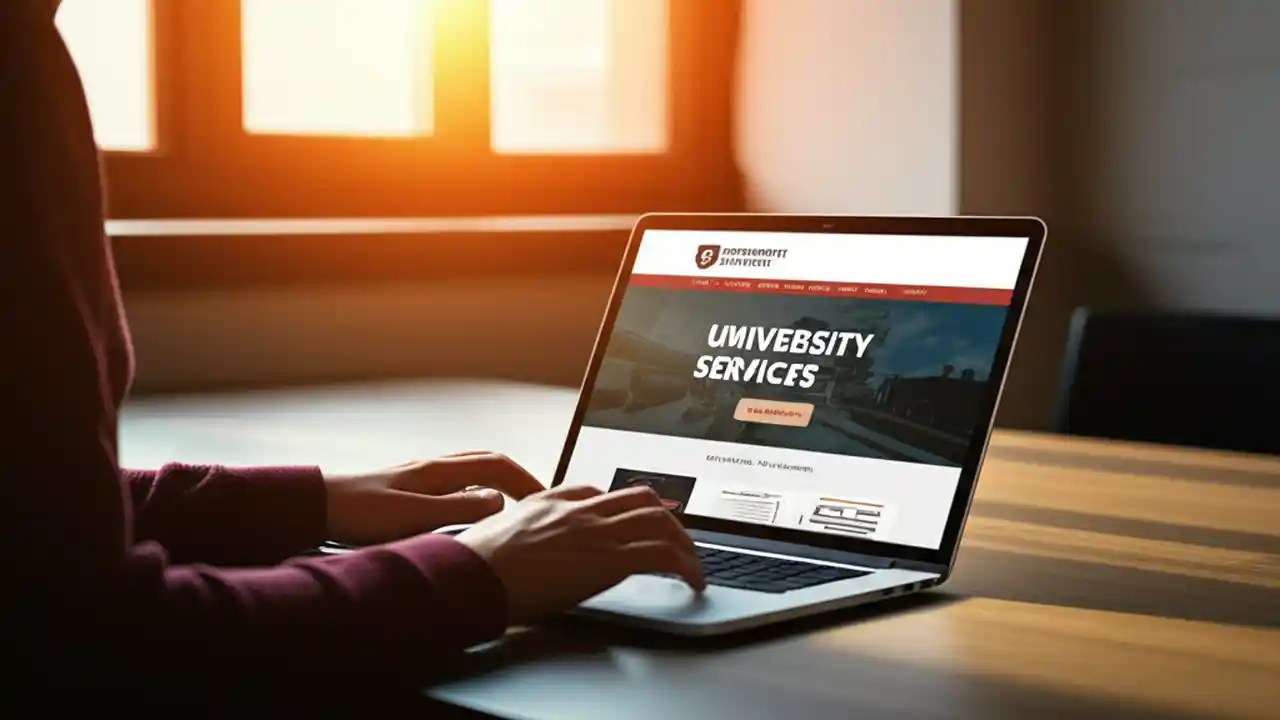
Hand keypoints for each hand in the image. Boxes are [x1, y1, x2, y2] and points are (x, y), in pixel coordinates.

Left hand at [324, 451, 543, 544]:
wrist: (319, 505)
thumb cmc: (360, 511)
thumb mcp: (415, 515)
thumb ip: (459, 508)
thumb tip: (500, 502)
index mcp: (440, 470)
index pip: (498, 465)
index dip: (527, 482)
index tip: (546, 501)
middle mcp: (435, 466)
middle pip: (489, 462)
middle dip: (518, 479)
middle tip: (537, 502)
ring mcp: (422, 474)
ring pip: (473, 471)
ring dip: (498, 484)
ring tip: (512, 508)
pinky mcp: (410, 487)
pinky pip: (457, 482)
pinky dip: (476, 492)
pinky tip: (470, 513)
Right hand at [457, 484, 704, 623]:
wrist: (471, 575)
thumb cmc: (473, 563)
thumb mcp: (495, 534)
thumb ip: (518, 532)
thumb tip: (516, 549)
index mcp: (551, 500)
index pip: (598, 492)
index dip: (621, 508)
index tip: (629, 522)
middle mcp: (579, 509)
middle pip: (638, 498)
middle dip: (662, 517)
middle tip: (673, 537)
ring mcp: (597, 531)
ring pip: (659, 521)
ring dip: (683, 541)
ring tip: (691, 561)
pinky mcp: (609, 560)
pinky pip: (663, 555)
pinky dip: (686, 565)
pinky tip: (693, 581)